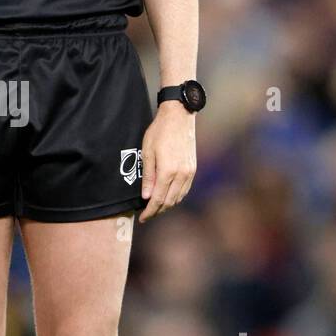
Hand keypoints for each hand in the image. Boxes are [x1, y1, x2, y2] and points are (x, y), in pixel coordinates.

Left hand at [138, 101, 196, 223]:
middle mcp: (181, 174)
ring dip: (167, 205)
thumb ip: (148, 176)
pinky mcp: (193, 169)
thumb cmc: (159, 132)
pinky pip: (185, 189)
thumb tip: (147, 196)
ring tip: (155, 207)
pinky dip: (176, 197)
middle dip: (157, 211)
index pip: (158, 199)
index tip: (142, 218)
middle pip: (169, 202)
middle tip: (147, 215)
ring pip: (178, 198)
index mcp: (168, 171)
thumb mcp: (147, 152)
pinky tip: (168, 197)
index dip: (150, 211)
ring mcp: (189, 172)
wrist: (179, 117)